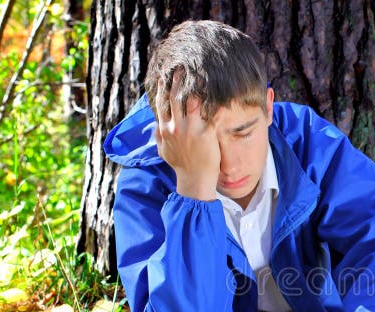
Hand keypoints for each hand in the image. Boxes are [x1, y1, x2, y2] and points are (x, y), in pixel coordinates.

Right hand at [153, 80, 218, 200]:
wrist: (194, 181)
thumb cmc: (180, 166)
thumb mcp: (163, 151)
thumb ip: (158, 136)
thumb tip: (155, 125)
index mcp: (165, 128)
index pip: (161, 103)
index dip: (162, 88)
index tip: (164, 76)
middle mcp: (176, 126)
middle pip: (175, 96)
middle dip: (177, 80)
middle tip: (182, 67)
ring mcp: (191, 129)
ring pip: (192, 100)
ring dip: (195, 86)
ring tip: (200, 73)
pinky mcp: (206, 133)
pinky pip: (211, 112)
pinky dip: (214, 100)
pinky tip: (218, 90)